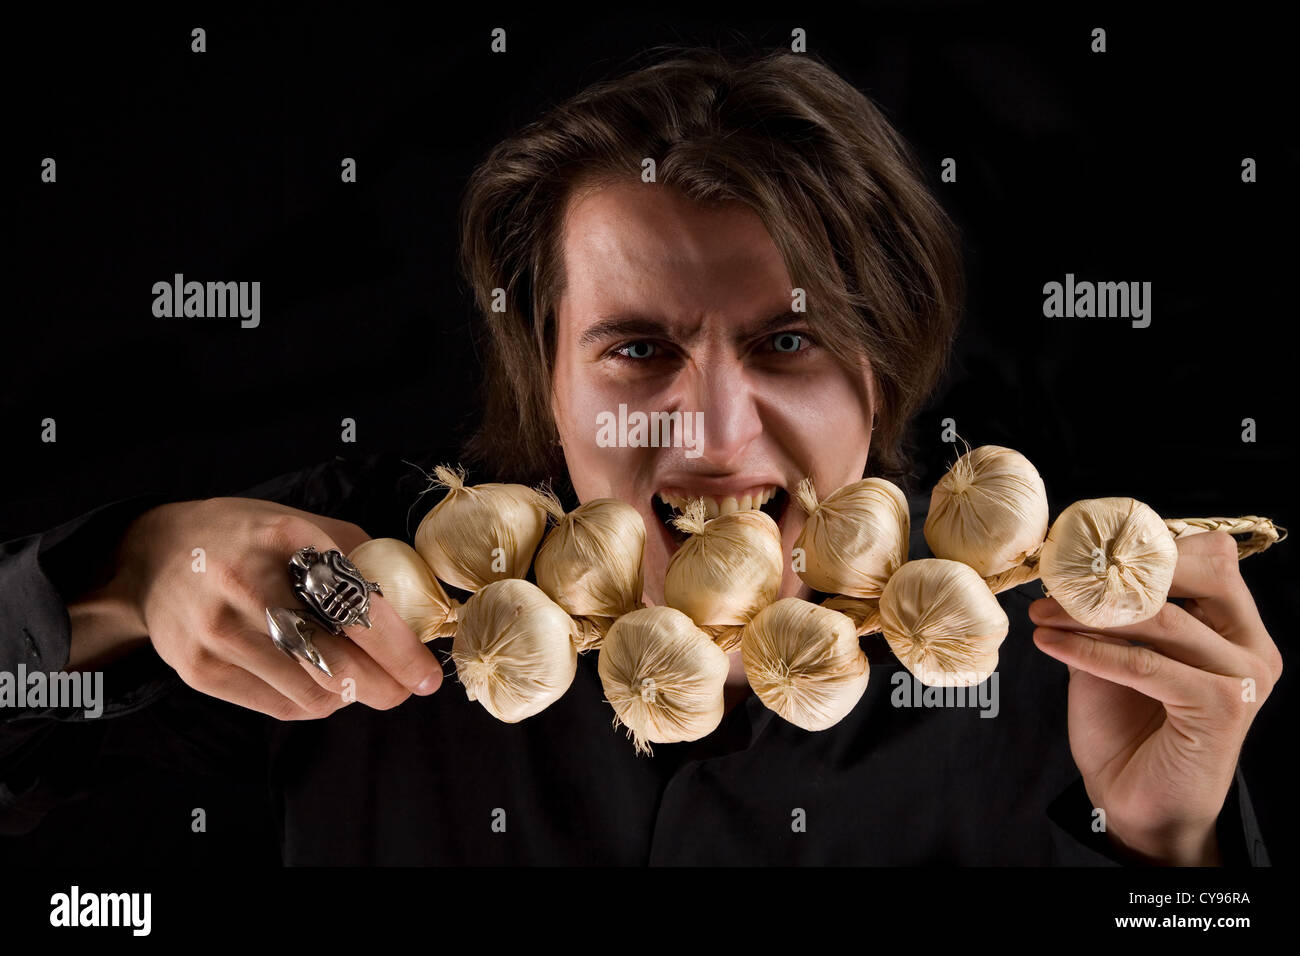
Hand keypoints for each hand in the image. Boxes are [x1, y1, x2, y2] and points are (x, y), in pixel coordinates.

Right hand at [110, 497, 443, 719]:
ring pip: (310, 695)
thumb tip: (415, 605)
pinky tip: (318, 682)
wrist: (155, 558)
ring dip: (349, 696)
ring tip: (359, 679)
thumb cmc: (247, 540)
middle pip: (334, 663)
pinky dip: (313, 703)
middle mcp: (247, 586)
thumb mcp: (302, 525)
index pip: (355, 607)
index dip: (399, 650)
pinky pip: (279, 707)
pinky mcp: (200, 671)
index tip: (427, 674)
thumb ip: (358, 558)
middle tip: (405, 688)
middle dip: (384, 687)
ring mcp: (218, 633)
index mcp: (285, 540)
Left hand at [1028, 531, 1281, 864]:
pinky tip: (1049, 643)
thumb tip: (1070, 568)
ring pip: (1163, 619)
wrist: (1134, 802)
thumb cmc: (1126, 727)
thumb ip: (1109, 613)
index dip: (1145, 545)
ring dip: (1090, 612)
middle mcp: (1250, 645)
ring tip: (1042, 612)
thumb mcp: (1113, 655)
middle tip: (1062, 574)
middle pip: (1199, 572)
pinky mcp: (1222, 707)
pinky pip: (1146, 664)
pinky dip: (1091, 650)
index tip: (1080, 547)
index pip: (1206, 556)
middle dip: (1123, 569)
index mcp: (1234, 624)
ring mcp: (1243, 676)